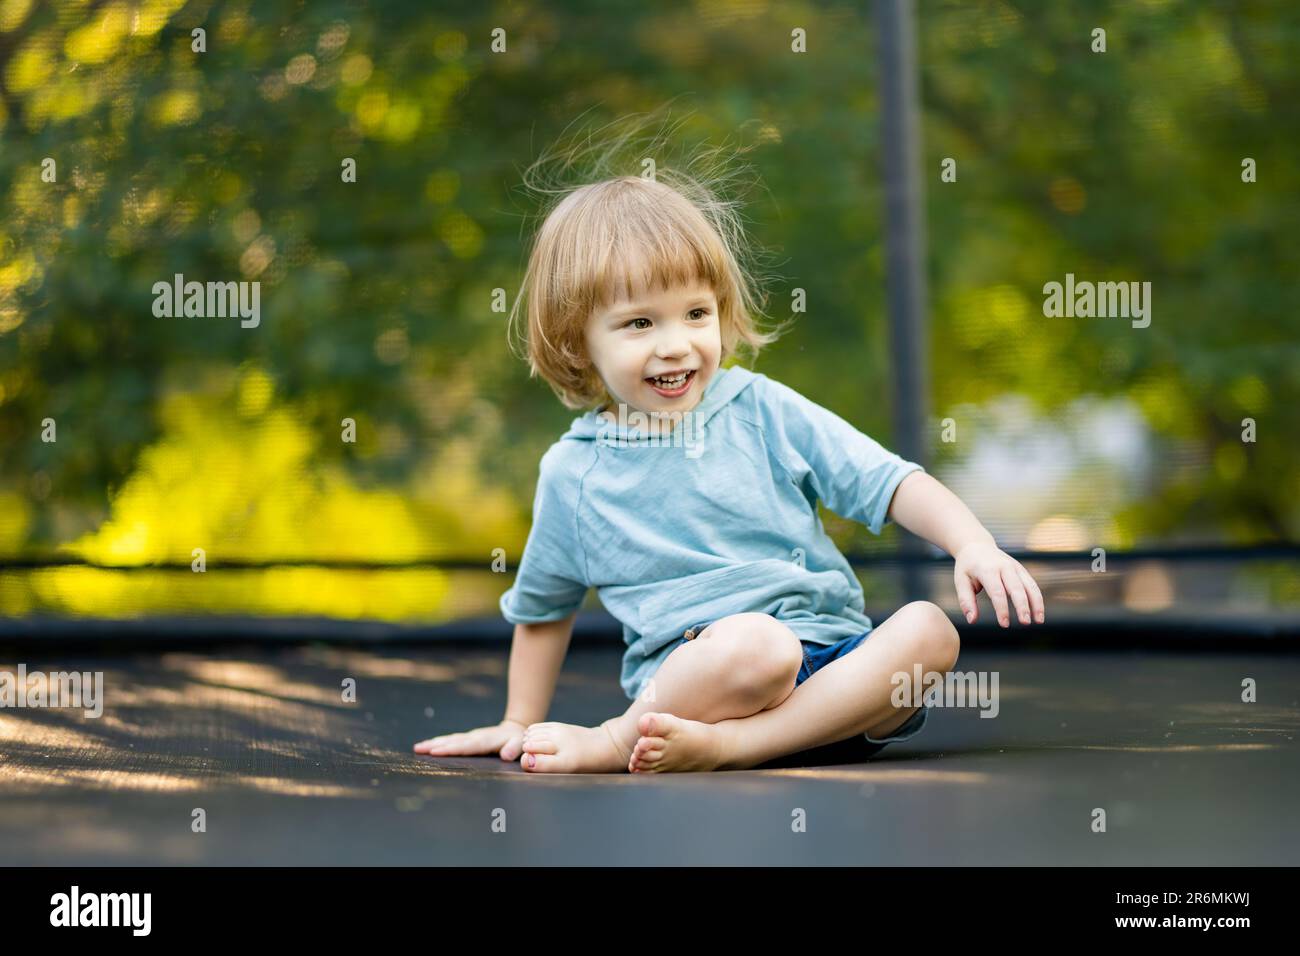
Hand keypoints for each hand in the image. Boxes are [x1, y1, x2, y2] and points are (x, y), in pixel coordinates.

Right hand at [413, 719, 527, 760]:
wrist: (516, 729)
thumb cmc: (518, 740)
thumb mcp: (520, 743)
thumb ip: (514, 748)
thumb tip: (506, 755)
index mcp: (485, 741)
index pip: (465, 746)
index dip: (450, 749)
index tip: (435, 751)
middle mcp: (474, 737)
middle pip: (452, 741)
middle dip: (435, 745)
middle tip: (418, 749)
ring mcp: (470, 736)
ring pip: (450, 739)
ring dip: (434, 743)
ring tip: (418, 747)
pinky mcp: (468, 738)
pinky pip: (452, 740)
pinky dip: (439, 742)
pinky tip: (428, 746)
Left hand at [953, 541, 1044, 627]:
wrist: (977, 546)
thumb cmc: (967, 567)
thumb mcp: (961, 581)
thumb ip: (966, 601)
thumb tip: (972, 620)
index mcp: (987, 569)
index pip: (997, 592)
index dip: (1002, 609)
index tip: (1004, 625)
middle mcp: (1004, 566)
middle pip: (1017, 588)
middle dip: (1022, 607)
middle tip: (1025, 623)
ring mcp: (1015, 567)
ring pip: (1029, 586)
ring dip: (1036, 603)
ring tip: (1039, 621)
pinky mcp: (1021, 569)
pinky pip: (1032, 584)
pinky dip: (1037, 598)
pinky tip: (1039, 613)